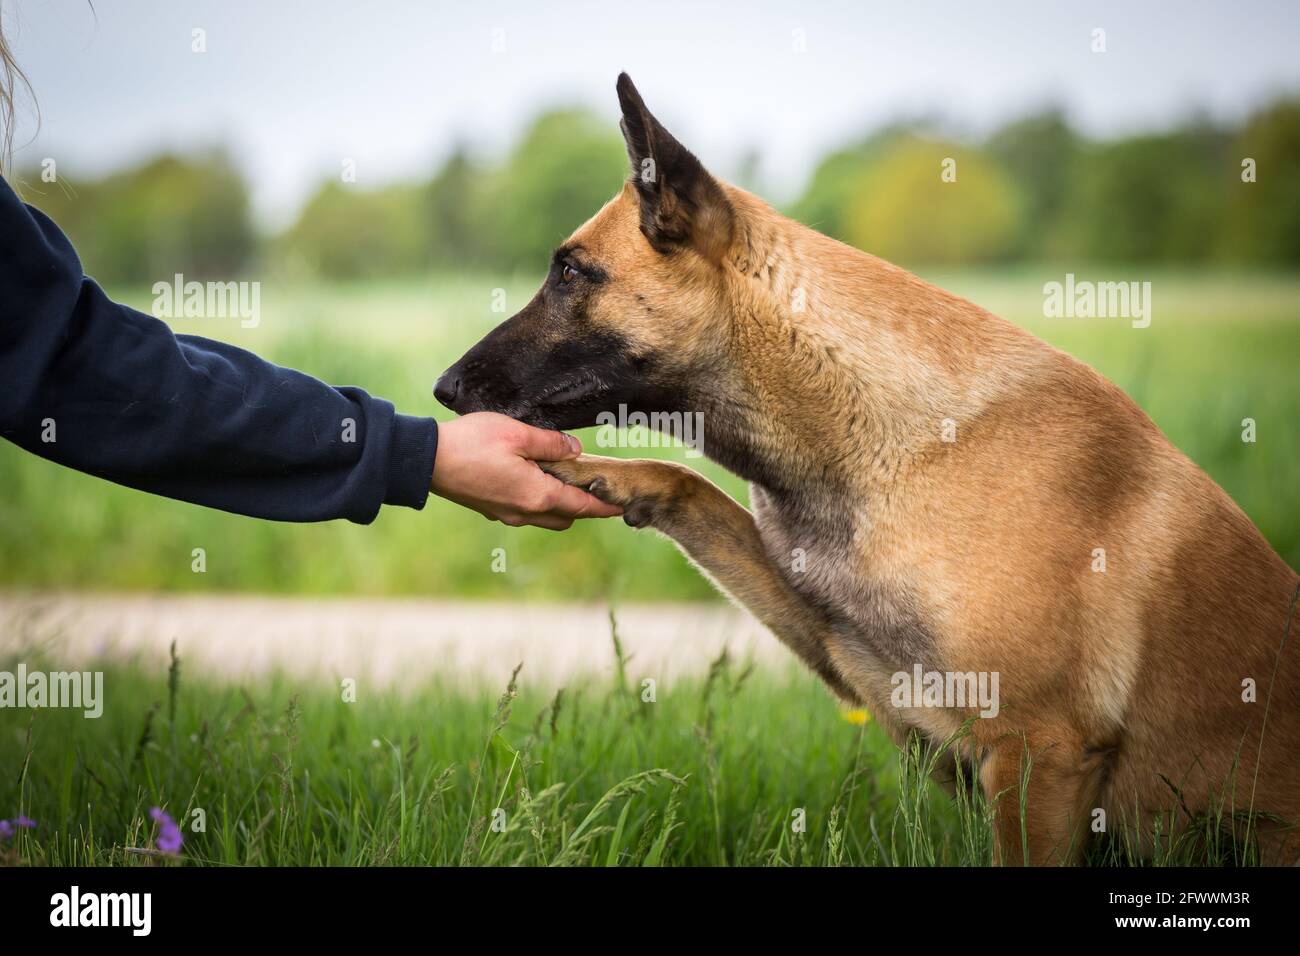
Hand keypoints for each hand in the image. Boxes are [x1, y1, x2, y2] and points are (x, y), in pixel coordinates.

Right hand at [430, 412, 622, 529]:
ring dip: (560, 503)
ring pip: (546, 517)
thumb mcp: (518, 433)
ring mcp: (506, 514)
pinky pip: (526, 511)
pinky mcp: (492, 509)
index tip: (622, 505)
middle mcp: (524, 512)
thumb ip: (552, 443)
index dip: (605, 505)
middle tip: (594, 483)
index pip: (582, 506)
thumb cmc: (472, 443)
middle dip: (584, 505)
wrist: (427, 461)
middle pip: (567, 516)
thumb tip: (576, 451)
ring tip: (565, 477)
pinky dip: (539, 501)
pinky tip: (535, 477)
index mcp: (537, 496)